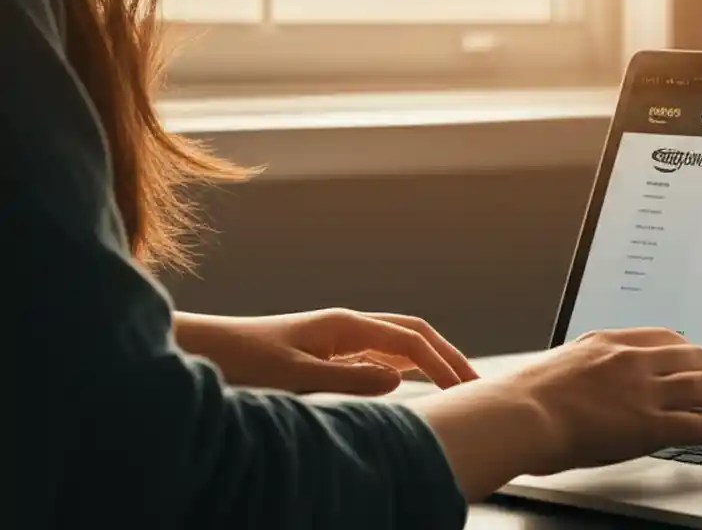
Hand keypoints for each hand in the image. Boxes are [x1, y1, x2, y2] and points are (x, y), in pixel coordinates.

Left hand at [173, 309, 478, 394]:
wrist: (208, 349)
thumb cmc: (244, 360)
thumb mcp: (295, 375)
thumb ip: (348, 377)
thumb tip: (399, 379)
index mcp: (345, 326)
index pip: (409, 341)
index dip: (441, 364)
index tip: (464, 390)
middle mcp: (349, 326)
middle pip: (414, 333)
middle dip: (448, 355)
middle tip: (477, 383)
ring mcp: (341, 337)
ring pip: (401, 342)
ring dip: (432, 359)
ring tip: (459, 384)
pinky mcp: (332, 351)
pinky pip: (382, 355)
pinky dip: (409, 366)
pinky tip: (418, 383)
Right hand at [409, 328, 701, 499]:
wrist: (517, 415)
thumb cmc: (522, 400)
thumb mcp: (558, 369)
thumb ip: (583, 373)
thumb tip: (585, 390)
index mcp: (609, 343)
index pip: (666, 339)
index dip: (689, 357)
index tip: (695, 370)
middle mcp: (632, 359)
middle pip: (696, 358)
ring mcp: (644, 389)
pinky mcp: (651, 422)